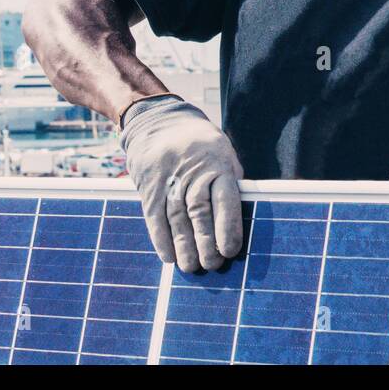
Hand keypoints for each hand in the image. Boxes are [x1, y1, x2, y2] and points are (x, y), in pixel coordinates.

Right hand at [121, 96, 243, 270]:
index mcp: (217, 164)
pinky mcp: (148, 187)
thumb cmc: (201, 142)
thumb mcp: (223, 151)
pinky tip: (169, 257)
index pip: (225, 200)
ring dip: (184, 246)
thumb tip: (240, 216)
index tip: (231, 250)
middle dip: (206, 243)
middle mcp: (192, 172)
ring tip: (192, 267)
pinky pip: (154, 217)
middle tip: (212, 265)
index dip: (227, 228)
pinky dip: (161, 239)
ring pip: (176, 219)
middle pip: (198, 213)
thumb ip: (231, 180)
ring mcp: (168, 179)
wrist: (159, 121)